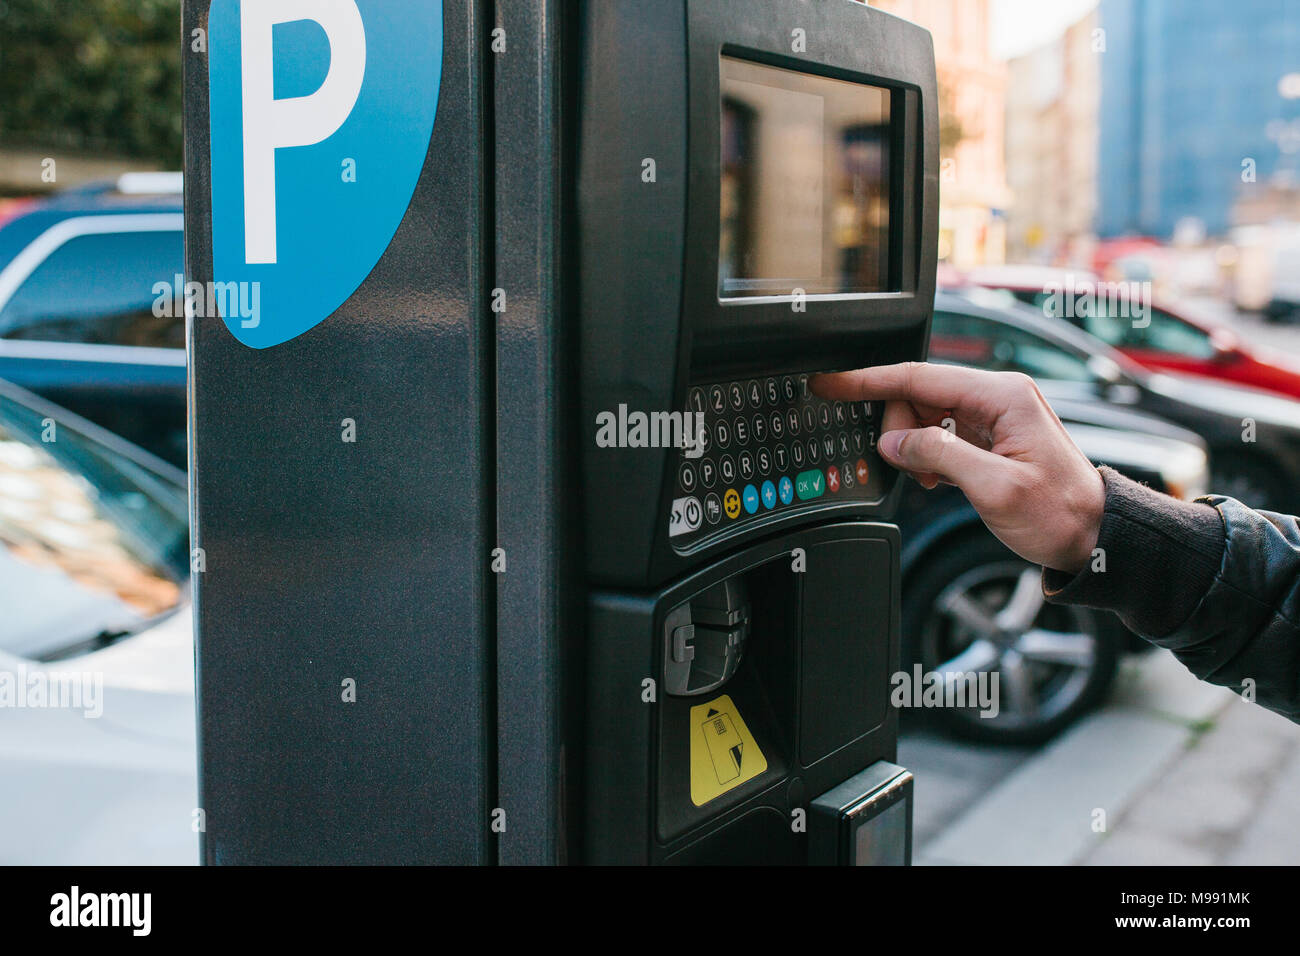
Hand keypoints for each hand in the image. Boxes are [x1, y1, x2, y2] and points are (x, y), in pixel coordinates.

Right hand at [812, 362, 1104, 572]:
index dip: (867, 381)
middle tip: (908, 467)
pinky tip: (938, 479)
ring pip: (924, 416)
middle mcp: (998, 397)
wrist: (1092, 537)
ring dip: (914, 446)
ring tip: (930, 479)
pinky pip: (940, 434)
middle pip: (917, 395)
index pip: (918, 377)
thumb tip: (894, 440)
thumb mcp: (994, 487)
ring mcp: (994, 416)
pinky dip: (928, 455)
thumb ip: (939, 454)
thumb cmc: (1059, 513)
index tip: (830, 384)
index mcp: (1002, 395)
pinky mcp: (989, 437)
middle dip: (898, 429)